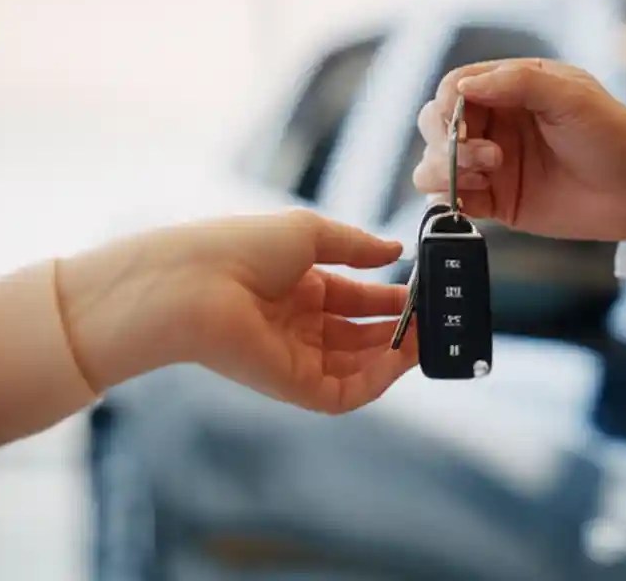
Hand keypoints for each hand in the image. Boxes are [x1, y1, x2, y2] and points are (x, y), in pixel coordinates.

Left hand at [55, 209, 415, 413]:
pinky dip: (378, 379)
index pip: (354, 299)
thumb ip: (357, 246)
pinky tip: (401, 358)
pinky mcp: (293, 386)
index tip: (424, 293)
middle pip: (359, 335)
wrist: (191, 284)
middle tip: (434, 320)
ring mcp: (295, 357)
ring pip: (358, 365)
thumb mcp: (309, 233)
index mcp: (297, 286)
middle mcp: (297, 324)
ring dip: (395, 353)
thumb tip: (396, 251)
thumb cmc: (239, 248)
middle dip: (398, 328)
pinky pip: (345, 392)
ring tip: (428, 336)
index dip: (389, 299)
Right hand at [412, 58, 625, 240]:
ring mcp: (492, 163)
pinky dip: (449, 196)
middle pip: (435, 122)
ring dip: (445, 166)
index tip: (460, 117)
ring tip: (486, 172)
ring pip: (434, 161)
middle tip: (483, 151)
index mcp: (512, 88)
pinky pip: (452, 197)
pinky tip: (472, 195)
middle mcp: (496, 123)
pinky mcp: (496, 201)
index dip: (448, 100)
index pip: (456, 84)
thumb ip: (518, 83)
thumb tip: (464, 86)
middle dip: (445, 136)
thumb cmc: (615, 136)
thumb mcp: (572, 97)